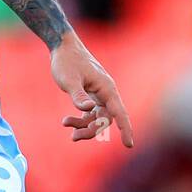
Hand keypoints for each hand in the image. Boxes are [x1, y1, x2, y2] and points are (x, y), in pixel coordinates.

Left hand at [51, 32, 133, 147]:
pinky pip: (90, 113)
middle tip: (74, 137)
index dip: (125, 129)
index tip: (128, 145)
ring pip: (97, 118)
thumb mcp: (69, 79)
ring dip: (83, 126)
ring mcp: (99, 94)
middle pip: (106, 119)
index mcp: (106, 88)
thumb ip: (78, 95)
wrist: (62, 47)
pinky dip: (81, 120)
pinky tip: (68, 122)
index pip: (119, 113)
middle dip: (92, 130)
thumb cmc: (67, 61)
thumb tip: (87, 110)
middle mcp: (106, 92)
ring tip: (65, 123)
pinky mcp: (90, 94)